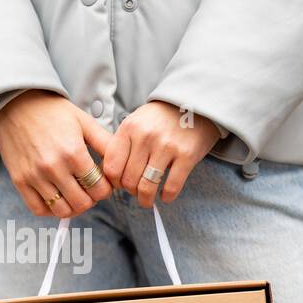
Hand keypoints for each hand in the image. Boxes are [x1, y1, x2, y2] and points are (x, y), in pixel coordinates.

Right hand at [0, 90, 115, 217]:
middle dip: (91, 199)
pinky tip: (56, 198)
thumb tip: (121, 166)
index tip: (103, 183)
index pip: (100, 189)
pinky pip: (38, 209)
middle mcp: (54, 167)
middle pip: (82, 203)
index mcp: (74, 152)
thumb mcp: (84, 122)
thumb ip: (106, 144)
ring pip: (61, 211)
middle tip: (89, 189)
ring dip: (72, 206)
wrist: (16, 104)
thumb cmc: (53, 112)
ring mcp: (35, 176)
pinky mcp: (19, 181)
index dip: (106, 189)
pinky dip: (50, 210)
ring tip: (74, 194)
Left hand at [101, 100, 220, 206]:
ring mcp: (166, 146)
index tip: (120, 184)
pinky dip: (167, 197)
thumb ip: (122, 145)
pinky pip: (171, 187)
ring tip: (147, 200)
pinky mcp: (187, 155)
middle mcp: (145, 137)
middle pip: (128, 180)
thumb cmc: (160, 118)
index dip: (114, 182)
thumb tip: (109, 175)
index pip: (111, 167)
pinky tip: (165, 196)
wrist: (193, 102)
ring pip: (147, 187)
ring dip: (145, 199)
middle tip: (135, 192)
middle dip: (130, 191)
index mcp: (129, 129)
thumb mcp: (135, 122)